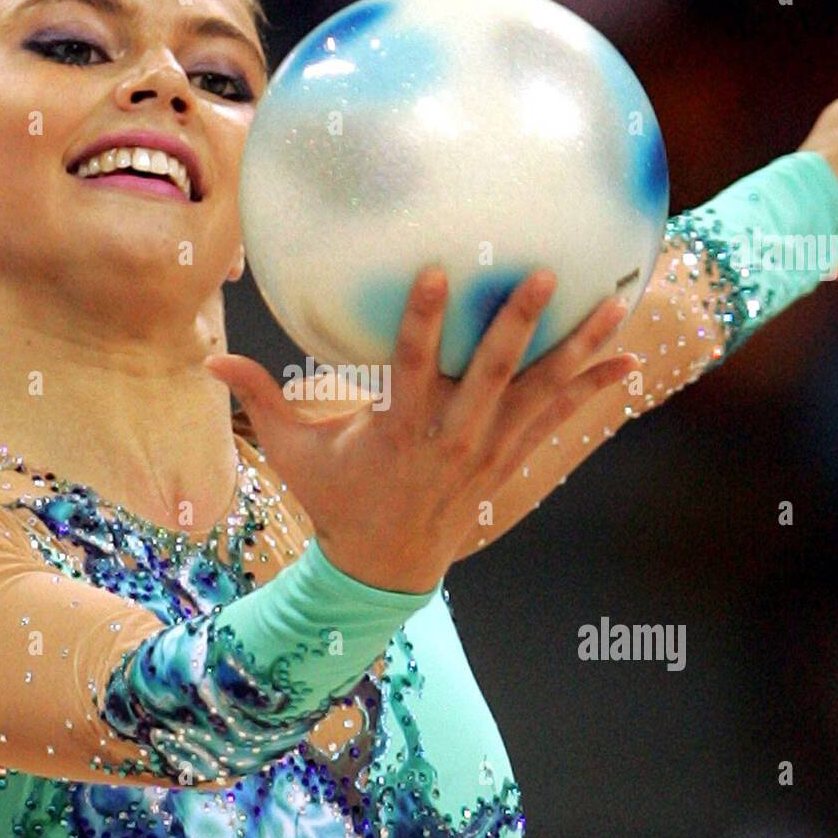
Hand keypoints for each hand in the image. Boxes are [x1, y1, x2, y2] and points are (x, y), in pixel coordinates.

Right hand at [204, 268, 638, 592]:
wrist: (385, 568)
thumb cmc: (337, 500)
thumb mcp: (293, 454)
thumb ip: (260, 399)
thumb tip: (208, 360)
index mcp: (396, 428)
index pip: (409, 365)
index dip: (422, 318)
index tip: (438, 269)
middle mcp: (449, 438)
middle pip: (487, 375)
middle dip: (516, 325)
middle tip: (545, 274)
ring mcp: (486, 451)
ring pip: (536, 394)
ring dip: (576, 351)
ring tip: (615, 305)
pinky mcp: (508, 461)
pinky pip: (555, 420)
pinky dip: (592, 394)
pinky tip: (629, 367)